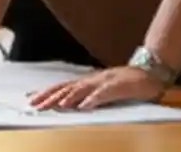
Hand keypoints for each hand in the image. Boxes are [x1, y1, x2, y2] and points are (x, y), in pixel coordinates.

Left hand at [29, 66, 166, 110]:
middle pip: (66, 88)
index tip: (31, 100)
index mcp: (87, 82)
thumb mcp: (102, 89)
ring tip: (56, 106)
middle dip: (50, 97)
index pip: (62, 87)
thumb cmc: (125, 83)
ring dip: (68, 98)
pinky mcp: (117, 87)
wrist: (149, 73)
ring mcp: (103, 83)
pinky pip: (103, 94)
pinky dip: (92, 100)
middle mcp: (91, 81)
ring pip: (81, 90)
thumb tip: (71, 104)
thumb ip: (87, 94)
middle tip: (35, 105)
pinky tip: (84, 107)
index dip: (47, 93)